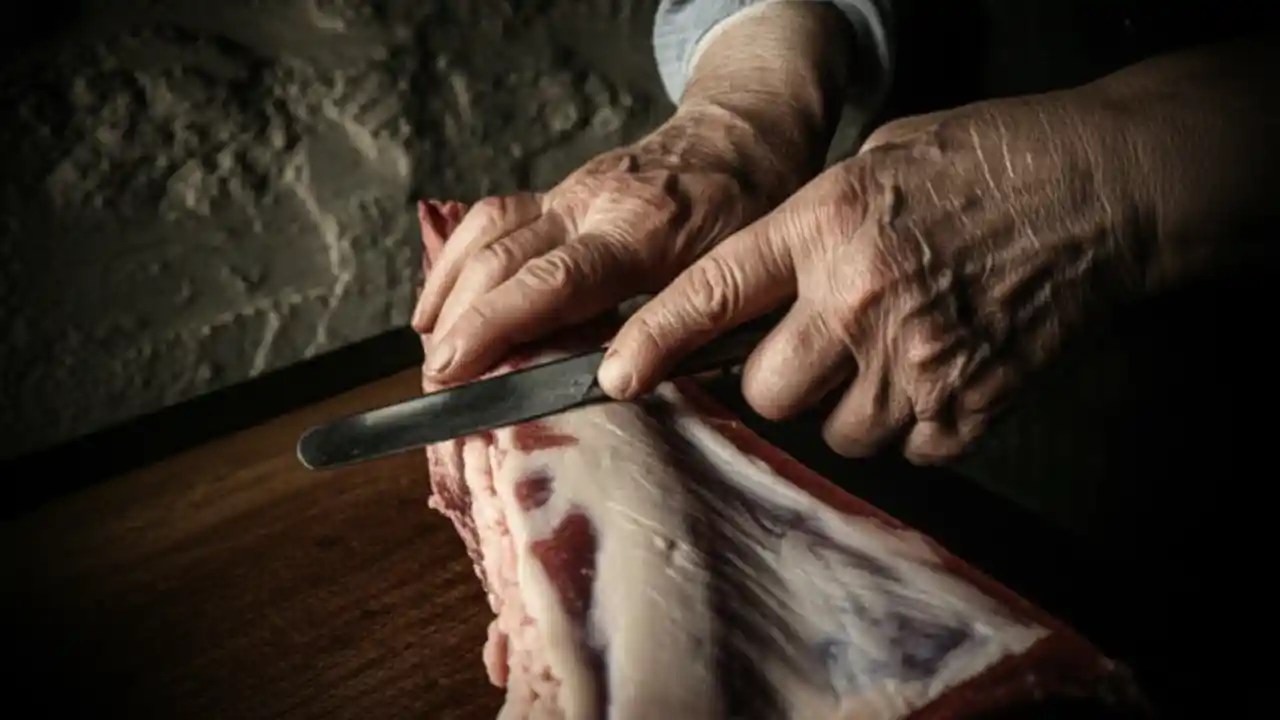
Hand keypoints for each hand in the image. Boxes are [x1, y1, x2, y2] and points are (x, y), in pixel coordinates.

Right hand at [413, 0, 852, 381]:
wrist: (741, 136)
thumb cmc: (747, 212)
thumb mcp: (736, 275)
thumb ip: (684, 326)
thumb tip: (622, 385)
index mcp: (641, 233)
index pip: (554, 281)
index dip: (497, 325)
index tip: (455, 370)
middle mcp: (592, 205)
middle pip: (503, 258)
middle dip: (459, 321)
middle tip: (436, 382)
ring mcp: (569, 192)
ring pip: (486, 233)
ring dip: (448, 290)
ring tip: (430, 346)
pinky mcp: (558, 190)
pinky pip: (493, 219)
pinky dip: (458, 259)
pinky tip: (444, 298)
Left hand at [598, 88, 1155, 463]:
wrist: (1099, 190)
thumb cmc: (982, 163)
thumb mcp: (868, 169)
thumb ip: (805, 234)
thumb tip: (756, 295)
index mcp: (823, 228)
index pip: (711, 295)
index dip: (652, 341)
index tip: (613, 376)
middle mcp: (857, 300)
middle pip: (768, 393)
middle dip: (782, 380)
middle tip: (819, 346)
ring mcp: (914, 361)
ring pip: (839, 432)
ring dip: (853, 405)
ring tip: (896, 350)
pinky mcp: (969, 406)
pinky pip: (908, 451)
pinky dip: (917, 424)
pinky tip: (941, 370)